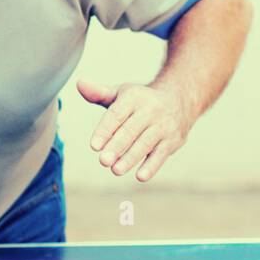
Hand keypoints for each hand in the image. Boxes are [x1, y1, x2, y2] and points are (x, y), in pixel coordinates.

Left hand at [77, 79, 191, 181]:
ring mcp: (164, 126)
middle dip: (117, 147)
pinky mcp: (174, 140)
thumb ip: (99, 93)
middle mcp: (151, 110)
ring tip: (116, 170)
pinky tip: (140, 176)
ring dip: (131, 158)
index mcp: (134, 98)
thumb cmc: (141, 100)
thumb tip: (79, 84)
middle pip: (131, 131)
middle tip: (103, 161)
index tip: (94, 146)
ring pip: (145, 143)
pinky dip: (152, 166)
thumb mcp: (121, 93)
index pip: (117, 115)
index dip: (105, 130)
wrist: (181, 98)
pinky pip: (162, 154)